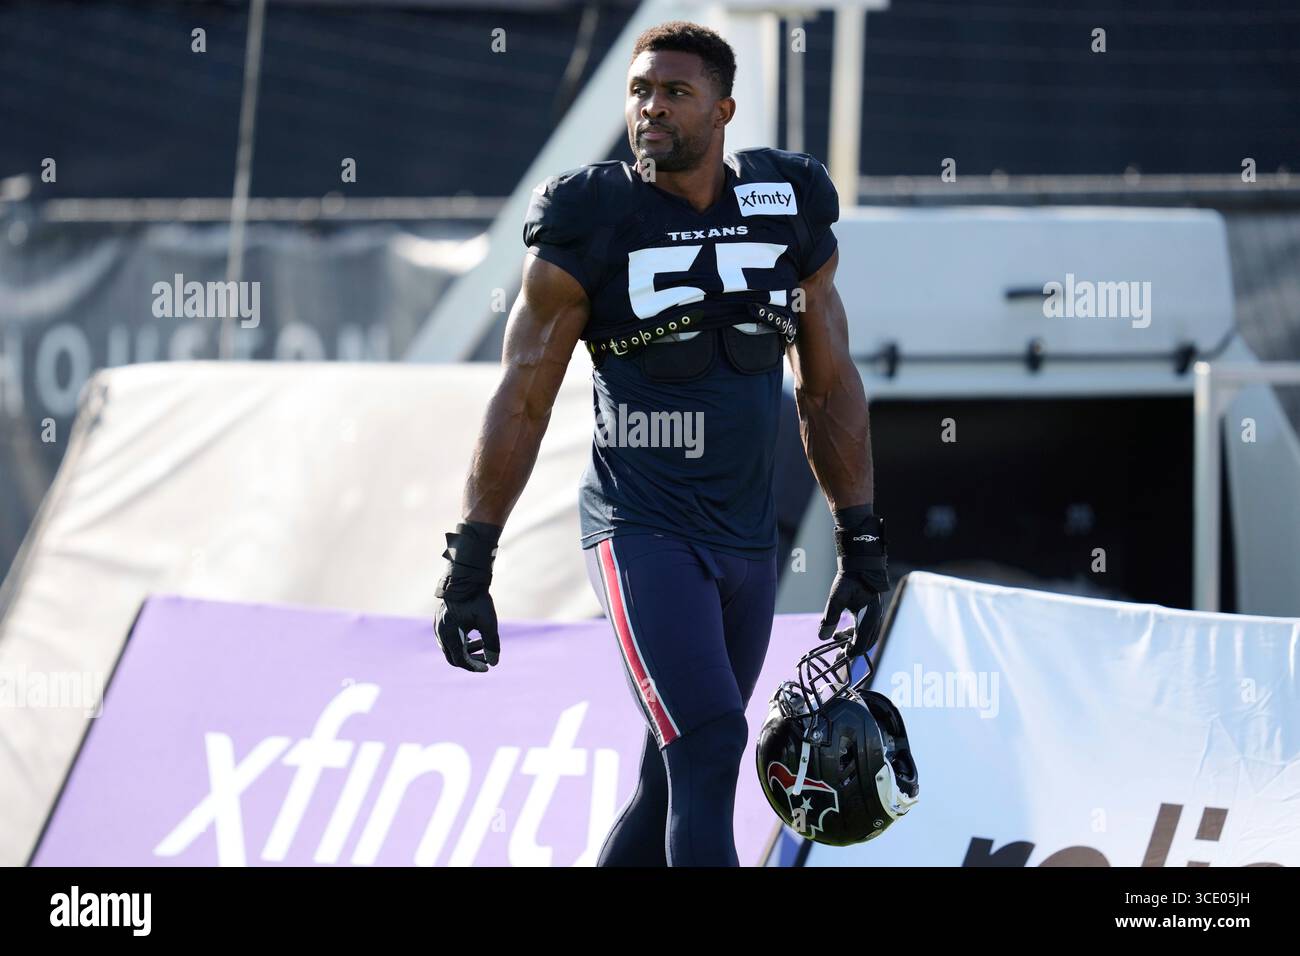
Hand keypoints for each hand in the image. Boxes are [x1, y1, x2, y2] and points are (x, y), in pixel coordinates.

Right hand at [434, 521, 501, 671]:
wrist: (465, 576)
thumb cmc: (477, 598)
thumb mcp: (488, 621)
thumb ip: (491, 643)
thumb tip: (494, 663)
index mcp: (449, 635)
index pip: (460, 660)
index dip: (474, 666)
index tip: (487, 667)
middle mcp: (440, 632)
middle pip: (453, 656)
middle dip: (470, 660)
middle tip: (485, 660)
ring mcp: (438, 626)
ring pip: (451, 647)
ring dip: (466, 650)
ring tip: (482, 644)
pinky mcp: (441, 620)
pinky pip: (449, 638)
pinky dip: (461, 641)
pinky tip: (474, 636)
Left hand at [818, 510, 890, 656]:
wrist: (861, 561)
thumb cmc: (850, 578)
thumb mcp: (837, 597)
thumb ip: (830, 618)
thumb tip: (822, 638)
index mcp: (871, 616)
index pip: (862, 641)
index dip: (852, 652)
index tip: (841, 658)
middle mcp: (876, 617)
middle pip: (867, 641)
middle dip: (853, 650)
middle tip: (839, 657)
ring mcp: (876, 614)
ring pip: (867, 635)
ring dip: (853, 642)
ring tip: (838, 643)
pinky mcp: (872, 610)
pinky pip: (865, 628)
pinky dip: (855, 633)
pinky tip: (842, 632)